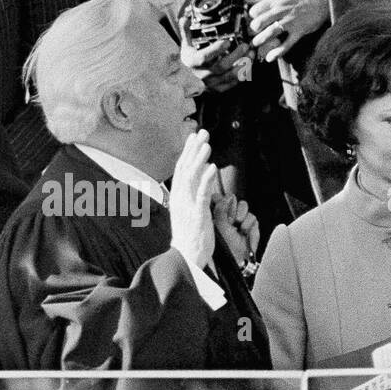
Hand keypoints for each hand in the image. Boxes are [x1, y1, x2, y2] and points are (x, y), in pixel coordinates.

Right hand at [169, 129, 218, 269]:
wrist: (186, 256)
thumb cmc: (190, 235)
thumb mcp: (187, 211)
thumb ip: (191, 194)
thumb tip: (200, 179)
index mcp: (177, 196)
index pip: (181, 169)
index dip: (188, 152)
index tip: (194, 137)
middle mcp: (180, 198)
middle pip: (185, 168)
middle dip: (193, 149)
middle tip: (201, 132)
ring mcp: (188, 206)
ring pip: (192, 177)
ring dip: (199, 159)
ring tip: (207, 144)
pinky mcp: (197, 214)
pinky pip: (201, 194)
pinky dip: (206, 179)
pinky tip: (212, 167)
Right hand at [180, 37, 253, 92]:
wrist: (186, 79)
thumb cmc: (189, 58)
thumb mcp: (185, 44)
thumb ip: (186, 30)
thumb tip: (186, 17)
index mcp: (192, 61)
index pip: (204, 57)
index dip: (216, 50)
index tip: (227, 41)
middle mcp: (201, 74)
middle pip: (221, 66)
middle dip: (236, 55)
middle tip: (245, 45)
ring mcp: (211, 83)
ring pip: (230, 76)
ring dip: (243, 65)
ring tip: (251, 54)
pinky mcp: (219, 88)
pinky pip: (233, 83)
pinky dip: (243, 74)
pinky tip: (248, 64)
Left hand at [211, 193, 259, 266]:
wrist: (240, 260)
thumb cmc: (226, 246)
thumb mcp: (220, 227)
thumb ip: (221, 209)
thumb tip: (228, 197)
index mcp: (215, 214)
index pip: (218, 197)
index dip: (222, 203)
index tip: (223, 215)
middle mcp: (226, 215)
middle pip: (233, 199)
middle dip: (233, 211)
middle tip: (231, 223)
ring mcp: (239, 219)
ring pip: (244, 205)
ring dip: (242, 218)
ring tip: (240, 229)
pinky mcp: (250, 224)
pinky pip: (253, 217)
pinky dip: (250, 227)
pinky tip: (246, 234)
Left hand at [247, 0, 330, 62]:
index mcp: (276, 0)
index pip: (255, 10)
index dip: (252, 16)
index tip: (254, 20)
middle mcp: (281, 10)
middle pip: (259, 22)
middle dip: (253, 29)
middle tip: (254, 32)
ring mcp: (290, 21)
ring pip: (270, 33)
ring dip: (260, 40)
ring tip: (256, 43)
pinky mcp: (299, 31)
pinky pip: (287, 44)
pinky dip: (277, 53)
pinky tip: (270, 58)